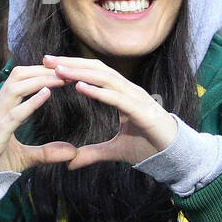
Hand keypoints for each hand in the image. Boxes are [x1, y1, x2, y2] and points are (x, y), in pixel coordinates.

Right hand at [0, 65, 76, 173]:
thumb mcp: (26, 157)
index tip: (64, 70)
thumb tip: (72, 152)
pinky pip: (13, 115)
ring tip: (60, 78)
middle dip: (42, 69)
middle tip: (67, 68)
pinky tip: (46, 94)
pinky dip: (30, 103)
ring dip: (38, 80)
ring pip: (14, 88)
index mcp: (4, 110)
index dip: (41, 71)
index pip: (21, 80)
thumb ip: (47, 152)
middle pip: (18, 76)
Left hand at [43, 55, 178, 167]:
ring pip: (105, 78)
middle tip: (46, 59)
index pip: (94, 73)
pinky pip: (116, 98)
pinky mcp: (141, 111)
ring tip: (58, 70)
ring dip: (80, 72)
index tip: (49, 64)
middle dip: (71, 62)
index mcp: (121, 94)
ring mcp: (136, 98)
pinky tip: (79, 87)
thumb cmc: (148, 147)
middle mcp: (128, 90)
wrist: (175, 156)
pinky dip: (97, 91)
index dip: (73, 67)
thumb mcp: (114, 150)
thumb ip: (92, 153)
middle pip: (96, 69)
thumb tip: (70, 162)